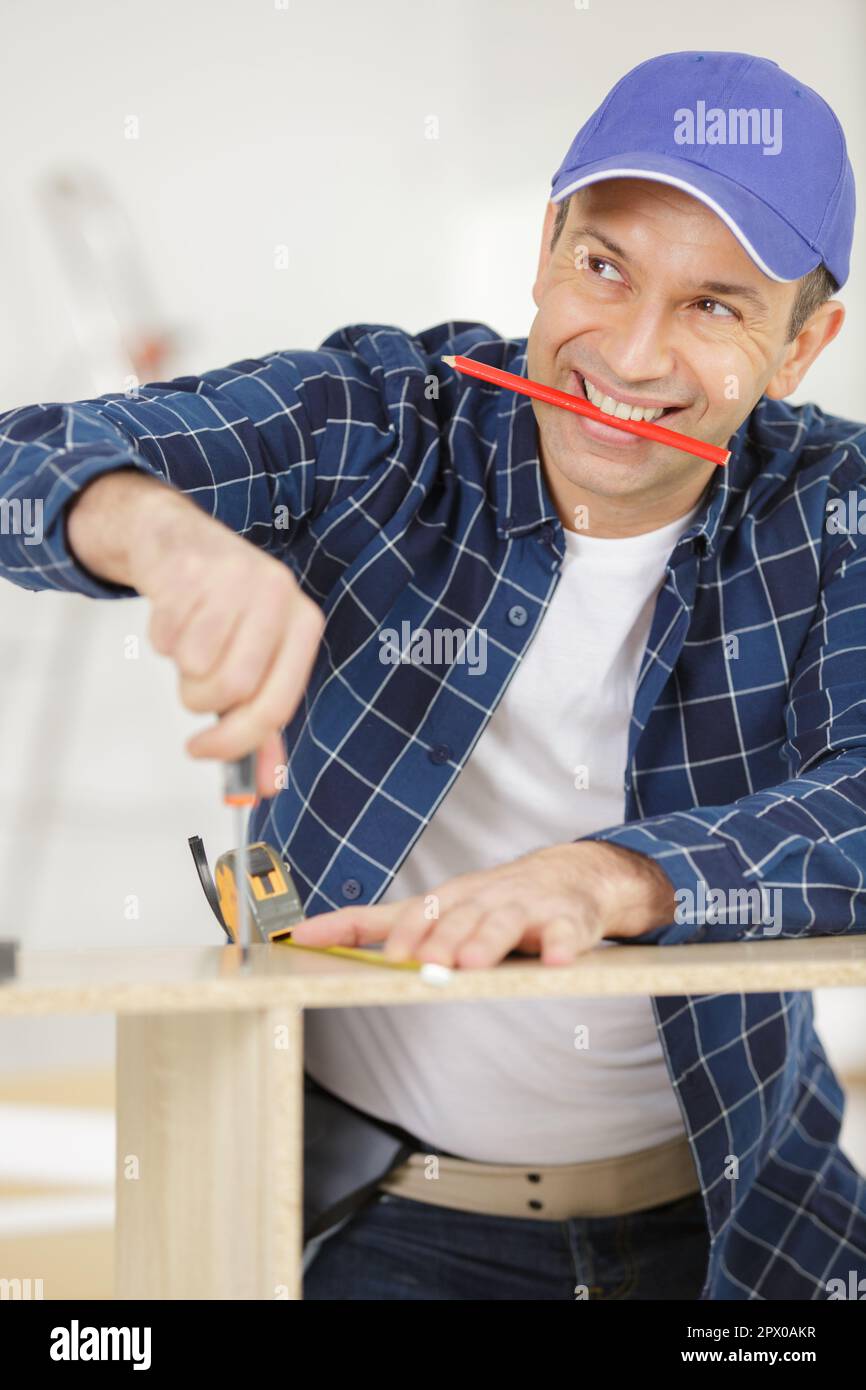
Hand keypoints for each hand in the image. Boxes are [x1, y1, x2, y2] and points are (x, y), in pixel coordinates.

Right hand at [128, 490, 323, 797]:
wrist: (180, 539)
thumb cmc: (226, 611)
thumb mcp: (258, 659)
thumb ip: (261, 722)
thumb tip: (263, 785)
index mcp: (304, 623)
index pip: (277, 704)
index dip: (235, 741)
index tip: (201, 751)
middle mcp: (278, 595)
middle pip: (232, 689)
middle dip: (200, 702)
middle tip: (192, 689)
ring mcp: (234, 578)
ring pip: (194, 665)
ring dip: (179, 669)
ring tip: (189, 642)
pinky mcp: (190, 569)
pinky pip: (164, 637)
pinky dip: (160, 639)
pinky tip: (174, 614)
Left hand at [291, 841, 676, 967]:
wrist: (572, 875)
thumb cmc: (492, 899)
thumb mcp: (433, 908)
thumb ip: (372, 924)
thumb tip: (302, 935)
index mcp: (447, 899)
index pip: (407, 912)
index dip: (385, 931)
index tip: (350, 949)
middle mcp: (481, 898)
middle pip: (455, 917)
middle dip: (437, 939)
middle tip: (421, 963)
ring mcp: (525, 907)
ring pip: (502, 922)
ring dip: (485, 941)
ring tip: (469, 964)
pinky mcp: (566, 920)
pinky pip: (563, 932)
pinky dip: (559, 944)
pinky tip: (554, 960)